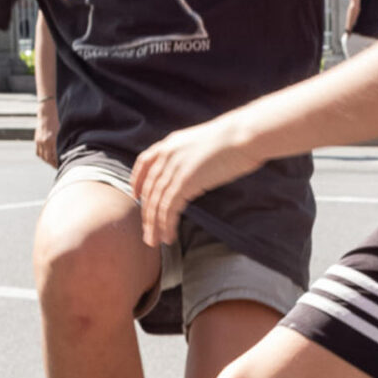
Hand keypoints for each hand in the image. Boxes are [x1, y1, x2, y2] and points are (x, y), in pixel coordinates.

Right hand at [33, 98, 57, 165]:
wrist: (46, 115)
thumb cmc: (57, 122)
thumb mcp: (62, 132)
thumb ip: (62, 142)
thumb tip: (66, 152)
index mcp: (53, 140)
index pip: (55, 156)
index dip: (58, 163)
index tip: (62, 166)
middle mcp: (45, 142)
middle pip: (49, 159)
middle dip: (53, 164)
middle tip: (58, 167)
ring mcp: (40, 142)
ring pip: (43, 157)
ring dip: (48, 162)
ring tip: (53, 164)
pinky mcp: (37, 140)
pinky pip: (38, 153)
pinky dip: (42, 157)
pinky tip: (47, 159)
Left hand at [134, 118, 263, 247]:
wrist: (242, 135)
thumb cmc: (233, 140)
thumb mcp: (203, 144)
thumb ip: (190, 157)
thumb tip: (193, 172)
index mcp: (169, 144)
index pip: (144, 163)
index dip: (137, 181)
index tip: (135, 196)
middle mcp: (167, 155)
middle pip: (149, 190)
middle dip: (146, 214)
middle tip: (147, 233)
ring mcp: (174, 168)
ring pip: (156, 203)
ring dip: (154, 225)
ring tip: (154, 242)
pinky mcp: (184, 181)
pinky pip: (169, 208)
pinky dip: (167, 225)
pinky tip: (169, 236)